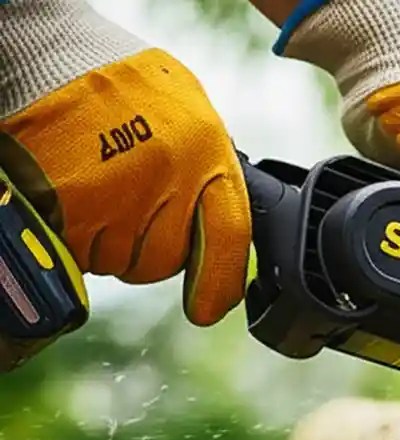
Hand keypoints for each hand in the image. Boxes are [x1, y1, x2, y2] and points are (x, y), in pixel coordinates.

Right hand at [0, 1, 251, 326]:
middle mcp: (169, 176)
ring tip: (95, 190)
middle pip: (162, 261)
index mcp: (208, 153)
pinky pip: (77, 252)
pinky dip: (71, 238)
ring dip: (104, 242)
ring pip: (116, 262)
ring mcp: (117, 192)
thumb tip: (214, 234)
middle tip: (125, 207)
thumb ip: (207, 174)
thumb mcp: (191, 119)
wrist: (54, 52)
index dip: (220, 285)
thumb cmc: (125, 86)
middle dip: (143, 249)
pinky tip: (70, 198)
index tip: (206, 310)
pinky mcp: (68, 203)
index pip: (229, 237)